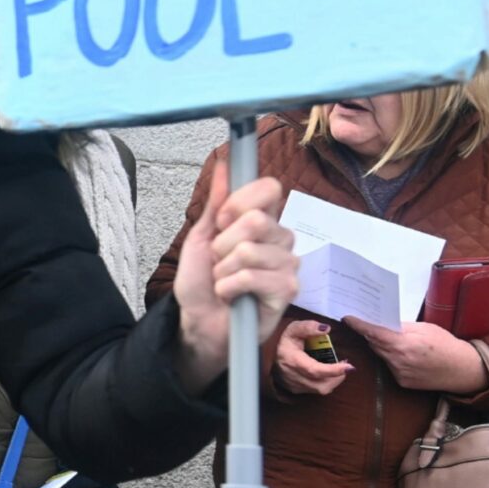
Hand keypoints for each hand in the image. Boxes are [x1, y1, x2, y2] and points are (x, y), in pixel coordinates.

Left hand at [172, 164, 298, 389]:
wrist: (199, 322)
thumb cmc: (202, 281)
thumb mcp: (201, 237)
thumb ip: (216, 203)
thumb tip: (226, 165)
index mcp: (262, 220)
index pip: (268, 188)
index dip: (239, 202)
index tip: (221, 221)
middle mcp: (280, 238)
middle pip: (255, 220)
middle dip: (223, 243)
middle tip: (220, 260)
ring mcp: (288, 264)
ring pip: (249, 250)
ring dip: (224, 269)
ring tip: (225, 281)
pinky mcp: (289, 290)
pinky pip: (252, 276)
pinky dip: (229, 287)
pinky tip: (232, 296)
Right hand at [274, 319, 351, 396]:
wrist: (267, 354)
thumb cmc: (283, 341)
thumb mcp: (293, 329)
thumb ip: (308, 327)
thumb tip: (326, 329)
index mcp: (292, 360)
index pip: (314, 370)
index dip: (333, 370)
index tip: (349, 366)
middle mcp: (293, 376)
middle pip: (321, 384)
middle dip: (337, 376)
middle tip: (345, 365)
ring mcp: (295, 385)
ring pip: (321, 389)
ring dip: (334, 380)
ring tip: (339, 369)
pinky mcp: (297, 390)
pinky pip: (316, 390)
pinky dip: (327, 383)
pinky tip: (329, 374)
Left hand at [341, 317, 488, 394]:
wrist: (464, 370)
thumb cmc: (447, 345)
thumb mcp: (426, 328)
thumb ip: (401, 327)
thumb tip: (382, 322)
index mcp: (405, 344)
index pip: (374, 333)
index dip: (359, 325)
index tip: (347, 318)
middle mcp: (399, 360)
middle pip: (375, 344)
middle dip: (372, 334)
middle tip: (370, 323)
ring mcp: (399, 373)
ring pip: (381, 355)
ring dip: (383, 347)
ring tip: (397, 340)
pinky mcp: (402, 382)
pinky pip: (389, 366)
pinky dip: (392, 359)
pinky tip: (406, 356)